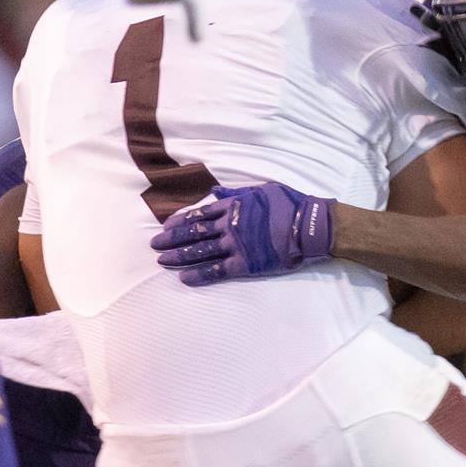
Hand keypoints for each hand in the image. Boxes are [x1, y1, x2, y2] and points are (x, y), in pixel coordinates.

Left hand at [152, 184, 334, 286]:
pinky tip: (184, 278)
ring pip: (200, 252)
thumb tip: (216, 190)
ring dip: (179, 257)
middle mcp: (229, 226)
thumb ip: (237, 191)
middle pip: (194, 233)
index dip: (180, 221)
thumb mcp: (262, 189)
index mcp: (233, 206)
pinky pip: (217, 270)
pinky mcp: (245, 264)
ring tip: (162, 261)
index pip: (199, 214)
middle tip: (155, 246)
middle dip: (172, 240)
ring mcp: (236, 246)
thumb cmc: (291, 205)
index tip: (166, 226)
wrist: (310, 227)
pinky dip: (199, 274)